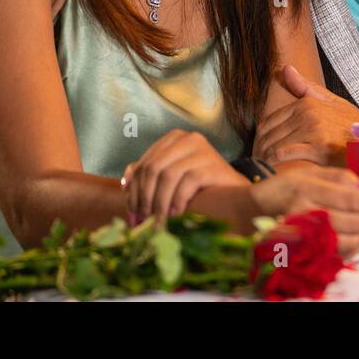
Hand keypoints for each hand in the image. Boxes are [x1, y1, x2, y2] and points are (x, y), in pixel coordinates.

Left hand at [122, 130, 247, 226]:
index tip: (133, 211)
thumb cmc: (199, 189)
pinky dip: (178, 200)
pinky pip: (188, 182)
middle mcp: (187, 138)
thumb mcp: (171, 180)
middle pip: (153, 168)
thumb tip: (125, 181)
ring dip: (160, 202)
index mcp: (173, 139)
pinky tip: (177, 213)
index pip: (144, 163)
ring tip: (159, 220)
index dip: (134, 189)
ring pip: (168, 175)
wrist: (233, 195)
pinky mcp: (213, 163)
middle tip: (144, 218)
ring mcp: (202, 149)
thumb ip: (149, 176)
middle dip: (145, 197)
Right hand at [248, 166, 358, 254]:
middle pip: (355, 221)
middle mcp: (305, 214)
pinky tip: (342, 235)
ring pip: (349, 241)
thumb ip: (341, 177)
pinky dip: (348, 247)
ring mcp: (303, 237)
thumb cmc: (283, 190)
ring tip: (354, 222)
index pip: (352, 198)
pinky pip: (338, 255)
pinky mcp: (304, 254)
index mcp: (308, 189)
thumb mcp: (309, 172)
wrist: (249, 214)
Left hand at [252, 65, 358, 167]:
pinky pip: (285, 154)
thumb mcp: (332, 102)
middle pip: (269, 134)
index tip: (259, 147)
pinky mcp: (319, 149)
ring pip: (274, 144)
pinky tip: (275, 169)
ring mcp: (313, 130)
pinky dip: (275, 162)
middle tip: (258, 161)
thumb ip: (306, 88)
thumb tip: (286, 68)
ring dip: (265, 157)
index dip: (261, 136)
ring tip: (264, 167)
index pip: (270, 120)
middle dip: (260, 149)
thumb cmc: (352, 125)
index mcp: (307, 103)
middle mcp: (308, 114)